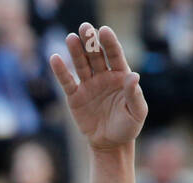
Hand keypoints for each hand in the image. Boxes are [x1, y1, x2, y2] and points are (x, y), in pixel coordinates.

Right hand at [49, 23, 147, 152]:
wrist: (111, 144)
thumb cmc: (127, 127)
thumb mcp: (137, 113)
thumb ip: (135, 95)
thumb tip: (134, 76)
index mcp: (120, 76)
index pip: (114, 55)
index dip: (109, 43)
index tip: (104, 31)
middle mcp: (103, 76)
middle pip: (96, 55)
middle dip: (90, 41)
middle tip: (85, 27)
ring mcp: (88, 85)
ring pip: (81, 64)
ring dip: (75, 51)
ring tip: (71, 38)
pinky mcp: (75, 97)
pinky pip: (67, 82)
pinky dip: (60, 71)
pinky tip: (55, 58)